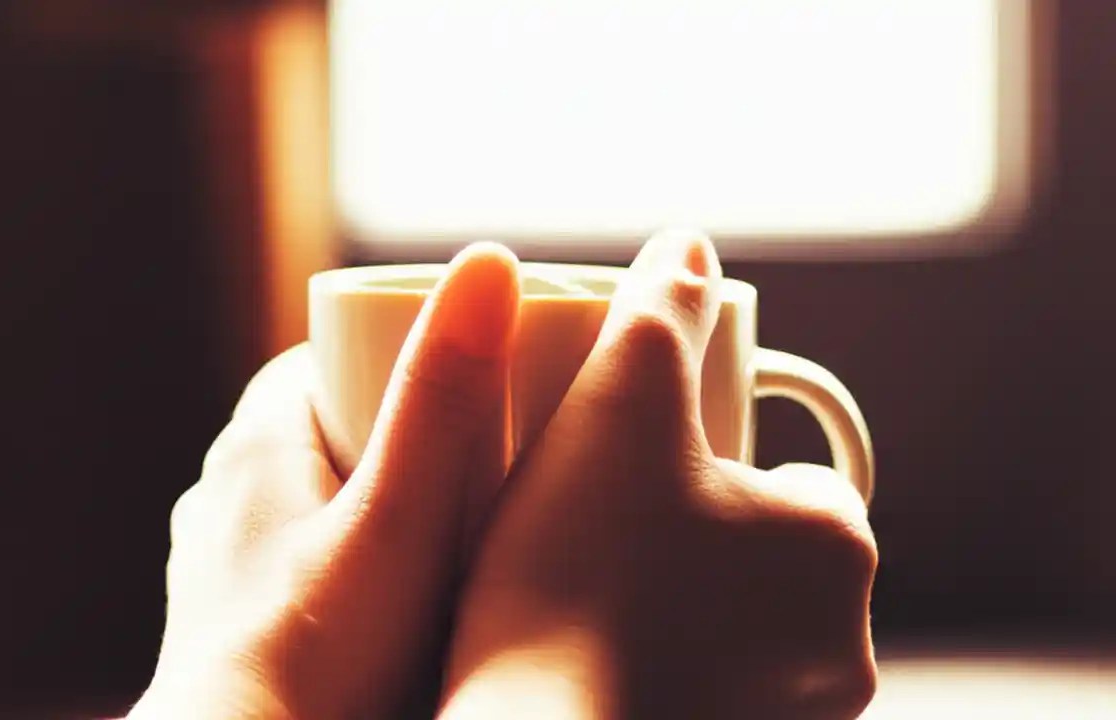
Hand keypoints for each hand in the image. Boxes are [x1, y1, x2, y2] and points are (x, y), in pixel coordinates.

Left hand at [129, 245, 519, 718]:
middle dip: (398, 426)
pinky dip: (349, 559)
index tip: (469, 368)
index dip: (400, 348)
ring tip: (454, 527)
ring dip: (374, 498)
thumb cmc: (315, 657)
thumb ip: (442, 394)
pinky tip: (397, 598)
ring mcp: (223, 561)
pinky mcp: (236, 623)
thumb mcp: (400, 515)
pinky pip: (300, 560)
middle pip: (326, 423)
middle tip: (483, 451)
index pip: (326, 353)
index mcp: (256, 442)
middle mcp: (226, 493)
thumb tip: (487, 263)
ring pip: (312, 496)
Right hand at [439, 231, 877, 719]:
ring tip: (589, 594)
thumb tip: (688, 241)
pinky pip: (713, 694)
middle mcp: (843, 648)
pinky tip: (598, 663)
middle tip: (604, 525)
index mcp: (837, 547)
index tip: (641, 475)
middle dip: (697, 534)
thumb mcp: (622, 397)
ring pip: (738, 632)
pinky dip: (669, 671)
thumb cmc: (579, 566)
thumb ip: (662, 304)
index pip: (789, 482)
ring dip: (684, 606)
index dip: (709, 466)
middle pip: (762, 557)